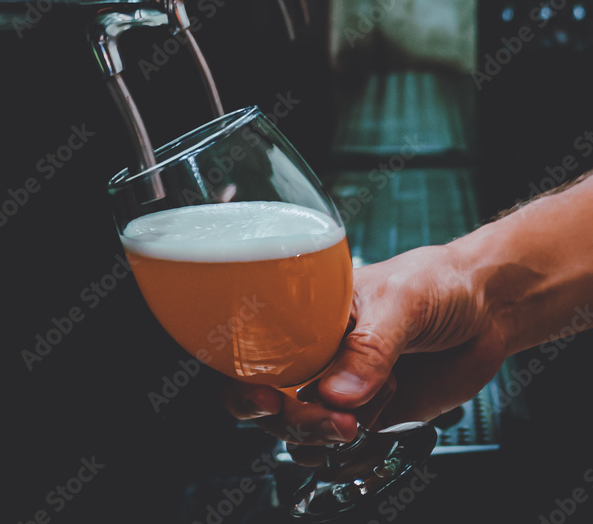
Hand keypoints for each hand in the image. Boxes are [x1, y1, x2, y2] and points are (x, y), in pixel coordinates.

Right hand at [221, 243, 508, 459]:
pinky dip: (353, 452)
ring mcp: (342, 388)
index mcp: (307, 315)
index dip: (246, 382)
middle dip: (298, 422)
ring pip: (304, 434)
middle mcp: (317, 354)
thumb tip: (336, 394)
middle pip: (275, 405)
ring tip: (366, 418)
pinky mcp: (371, 415)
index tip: (268, 399)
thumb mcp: (403, 300)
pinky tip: (377, 426)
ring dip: (327, 439)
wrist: (489, 310)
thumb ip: (371, 347)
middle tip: (339, 419)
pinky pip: (342, 449)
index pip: (255, 352)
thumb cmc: (440, 283)